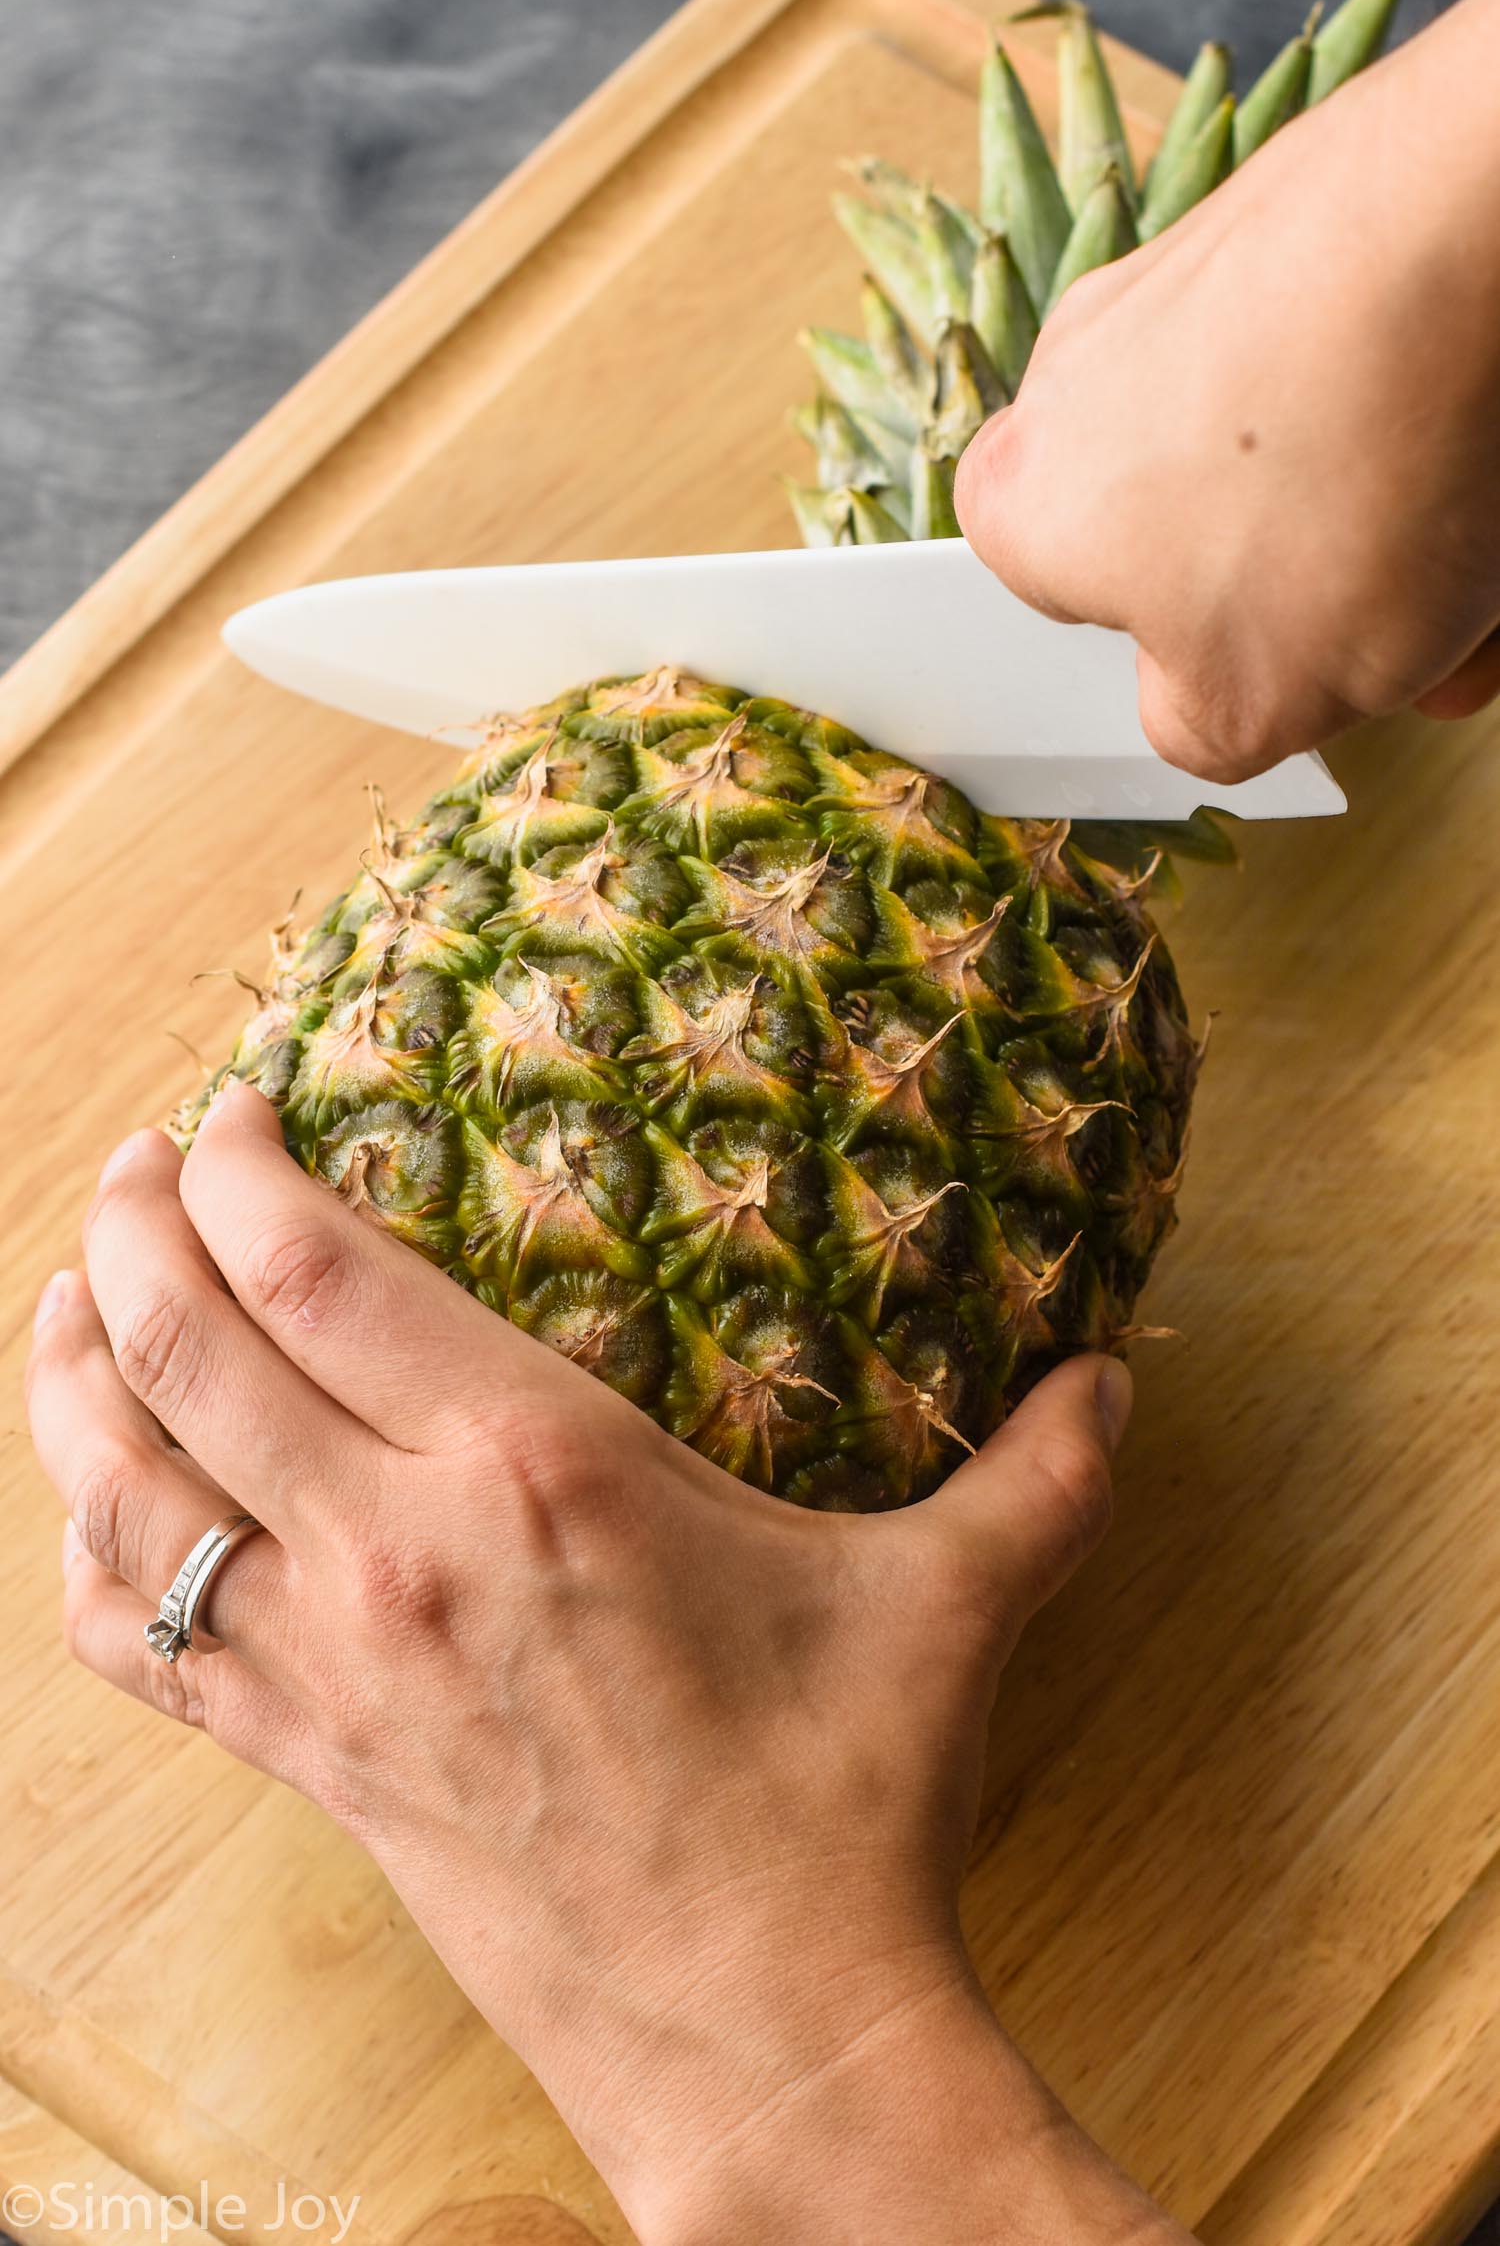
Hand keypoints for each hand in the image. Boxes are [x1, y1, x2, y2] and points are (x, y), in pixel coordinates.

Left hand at [26, 1080, 1187, 2245]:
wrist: (763, 2033)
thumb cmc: (842, 1807)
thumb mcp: (952, 1606)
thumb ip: (1038, 1474)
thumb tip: (1118, 1378)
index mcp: (536, 1471)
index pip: (317, 1273)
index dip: (241, 1170)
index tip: (236, 1105)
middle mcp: (397, 1555)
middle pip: (184, 1347)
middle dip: (130, 1226)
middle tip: (144, 1159)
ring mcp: (328, 1669)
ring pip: (122, 1489)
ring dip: (72, 1372)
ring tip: (74, 1291)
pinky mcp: (303, 1766)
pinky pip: (131, 1645)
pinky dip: (86, 1552)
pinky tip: (96, 1503)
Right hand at [956, 0, 1499, 781]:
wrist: (1476, 225)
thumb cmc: (1334, 474)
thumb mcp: (1249, 706)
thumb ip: (1198, 735)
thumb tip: (1205, 711)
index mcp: (1024, 498)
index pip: (1088, 619)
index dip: (1199, 669)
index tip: (1280, 689)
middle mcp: (1084, 371)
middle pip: (1211, 536)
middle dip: (1327, 606)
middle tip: (1415, 649)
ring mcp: (1196, 277)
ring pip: (1306, 458)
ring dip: (1399, 532)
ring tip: (1481, 561)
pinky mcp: (1313, 213)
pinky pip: (1367, 367)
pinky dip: (1431, 430)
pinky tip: (1490, 462)